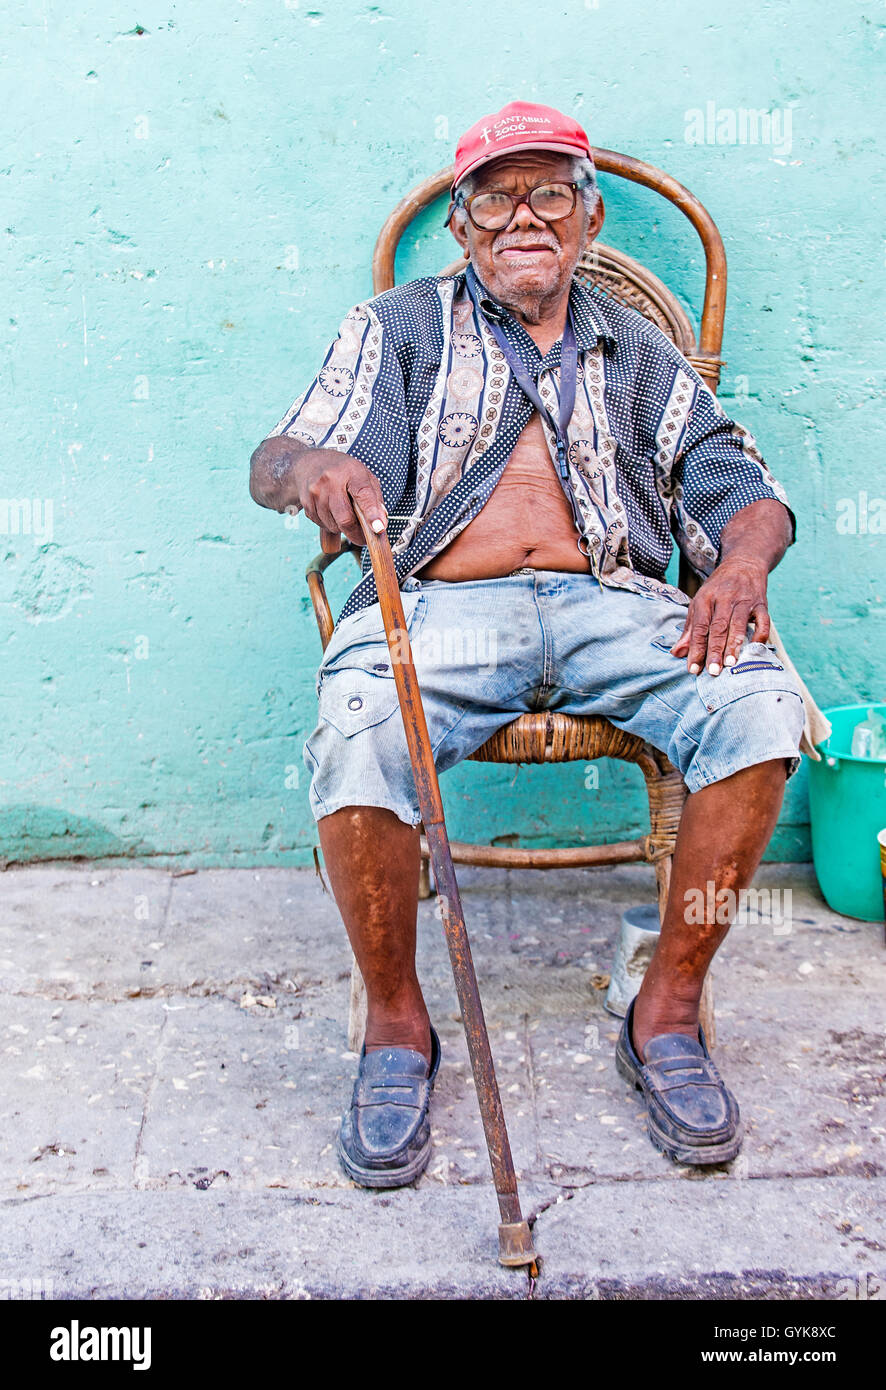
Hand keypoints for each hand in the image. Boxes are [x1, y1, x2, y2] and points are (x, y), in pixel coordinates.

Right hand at [296, 449, 387, 550]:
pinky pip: (322, 525)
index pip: (363, 494)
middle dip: (356, 533)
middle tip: (364, 537)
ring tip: (343, 513)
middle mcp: (331, 480)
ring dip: (342, 528)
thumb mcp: (364, 477)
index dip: (371, 513)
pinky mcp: (306, 503)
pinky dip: (330, 524)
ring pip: (333, 526)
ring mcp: (316, 492)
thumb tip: (380, 525)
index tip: (378, 528)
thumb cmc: (342, 471)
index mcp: (351, 471)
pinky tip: (331, 511)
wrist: (309, 463)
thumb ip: (375, 500)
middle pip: (345, 518)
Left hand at [670, 557, 770, 675]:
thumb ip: (689, 630)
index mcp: (705, 599)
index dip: (696, 649)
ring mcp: (744, 600)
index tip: (693, 669)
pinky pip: (763, 621)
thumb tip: (677, 653)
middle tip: (712, 670)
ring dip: (734, 645)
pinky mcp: (761, 603)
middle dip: (714, 650)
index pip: (699, 627)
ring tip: (730, 664)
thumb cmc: (718, 589)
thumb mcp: (699, 604)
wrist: (743, 564)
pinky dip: (760, 635)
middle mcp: (724, 599)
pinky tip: (755, 649)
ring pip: (738, 625)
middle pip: (718, 627)